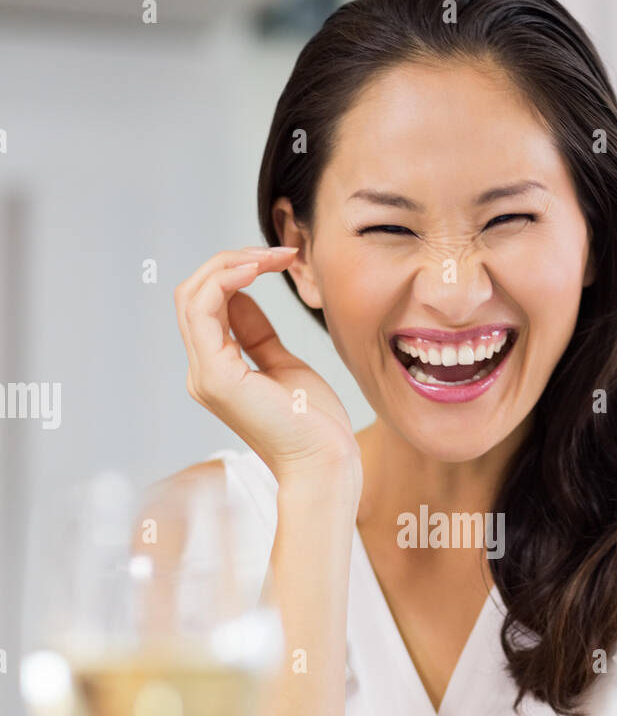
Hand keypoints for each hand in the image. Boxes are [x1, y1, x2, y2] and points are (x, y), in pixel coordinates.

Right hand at [175, 247, 359, 486]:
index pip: (206, 304)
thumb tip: (243, 296)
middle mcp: (203, 371)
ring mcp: (205, 375)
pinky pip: (203, 311)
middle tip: (278, 252)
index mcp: (217, 369)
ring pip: (192, 296)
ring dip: (230, 264)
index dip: (236, 272)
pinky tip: (257, 269)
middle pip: (193, 293)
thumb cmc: (313, 424)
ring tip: (270, 256)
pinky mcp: (217, 378)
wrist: (325, 462)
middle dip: (232, 261)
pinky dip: (226, 280)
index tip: (279, 259)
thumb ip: (257, 334)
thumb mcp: (284, 364)